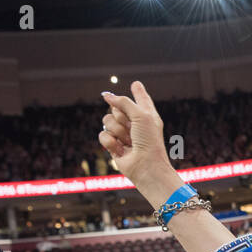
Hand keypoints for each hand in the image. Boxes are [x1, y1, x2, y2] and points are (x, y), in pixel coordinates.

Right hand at [98, 82, 177, 202]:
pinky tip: (121, 150)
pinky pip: (102, 135)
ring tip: (129, 142)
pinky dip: (111, 142)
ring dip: (117, 131)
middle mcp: (135, 124)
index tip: (136, 85)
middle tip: (132, 129)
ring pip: (107, 121)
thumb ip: (123, 102)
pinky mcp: (113, 146)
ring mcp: (123, 135)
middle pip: (116, 108)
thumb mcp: (141, 115)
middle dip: (121, 116)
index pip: (141, 99)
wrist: (146, 166)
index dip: (138, 92)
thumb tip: (106, 95)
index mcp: (147, 115)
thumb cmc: (149, 141)